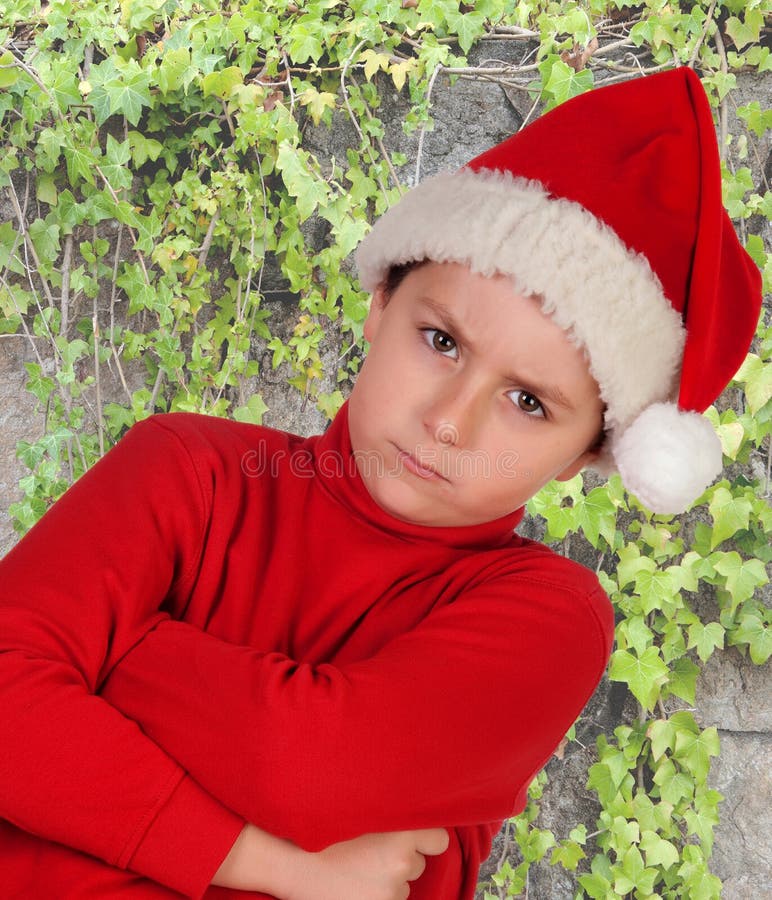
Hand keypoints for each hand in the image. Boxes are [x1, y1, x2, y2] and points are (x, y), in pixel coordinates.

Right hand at [287, 828, 449, 899]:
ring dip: (387, 879)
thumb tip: (414, 819)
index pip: (439, 840)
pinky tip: (353, 885)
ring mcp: (391, 890)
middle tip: (369, 850)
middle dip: (400, 859)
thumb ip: (391, 813)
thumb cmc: (324, 831)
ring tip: (356, 867)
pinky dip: (376, 895)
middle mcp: (401, 862)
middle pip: (416, 864)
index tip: (411, 838)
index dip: (425, 839)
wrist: (292, 862)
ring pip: (402, 885)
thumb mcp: (362, 811)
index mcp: (401, 832)